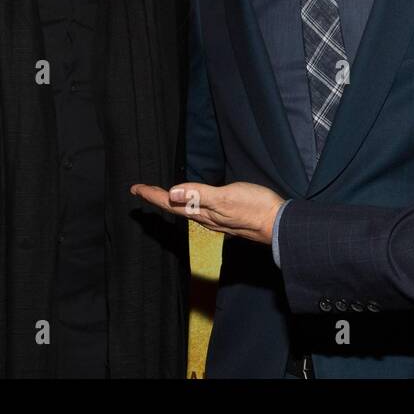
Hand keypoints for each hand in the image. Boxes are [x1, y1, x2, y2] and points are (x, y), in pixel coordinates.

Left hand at [130, 181, 284, 244]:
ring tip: (160, 196)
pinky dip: (188, 204)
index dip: (152, 195)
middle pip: (174, 208)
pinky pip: (199, 211)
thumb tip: (172, 192)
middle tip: (141, 191)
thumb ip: (199, 194)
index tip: (135, 189)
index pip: (170, 203)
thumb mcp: (226, 197)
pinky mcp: (226, 217)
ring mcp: (216, 219)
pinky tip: (192, 203)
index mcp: (202, 212)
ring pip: (186, 211)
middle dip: (157, 199)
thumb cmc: (254, 208)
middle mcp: (205, 218)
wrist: (279, 224)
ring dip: (170, 202)